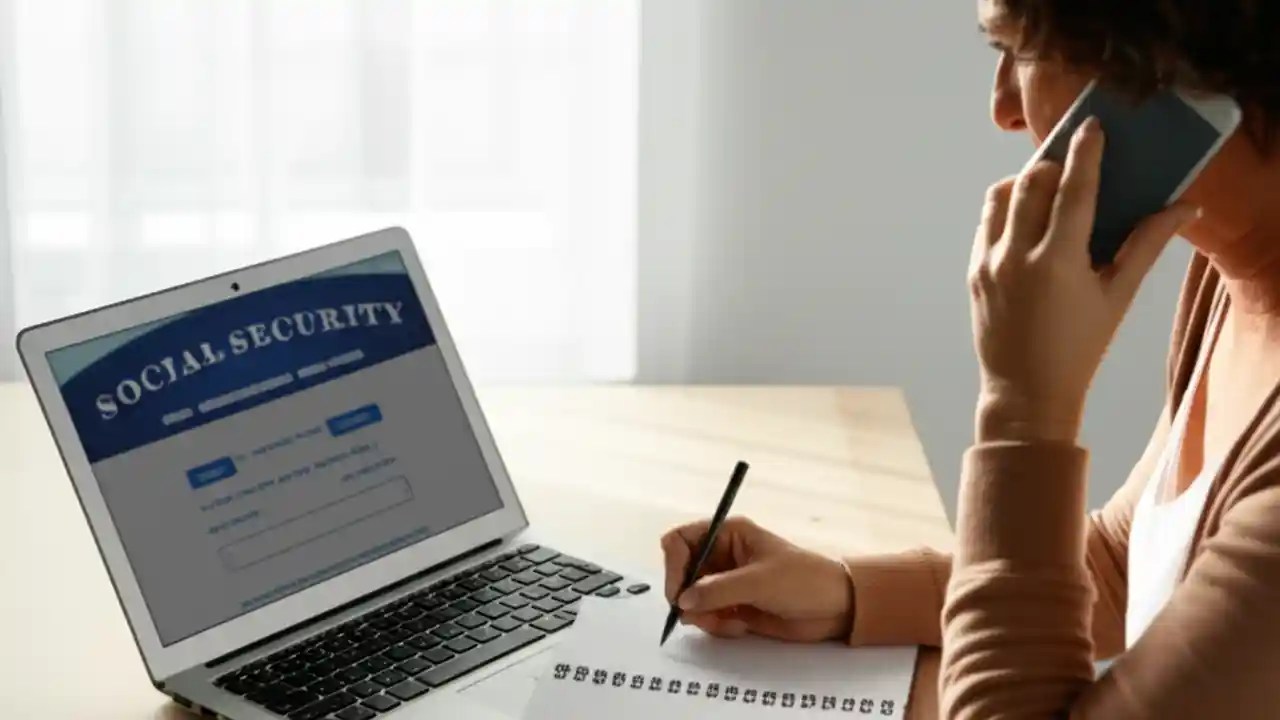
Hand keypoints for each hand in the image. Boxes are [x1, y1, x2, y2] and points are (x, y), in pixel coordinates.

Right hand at [660, 516, 853, 641]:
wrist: (836, 608)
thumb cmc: (803, 581)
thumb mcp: (759, 582)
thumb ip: (717, 590)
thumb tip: (682, 601)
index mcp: (728, 534)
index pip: (680, 541)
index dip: (673, 565)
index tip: (679, 593)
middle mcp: (722, 555)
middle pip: (681, 573)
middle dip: (687, 598)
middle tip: (699, 617)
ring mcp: (727, 582)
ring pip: (692, 599)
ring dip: (704, 616)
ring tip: (729, 624)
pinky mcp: (734, 605)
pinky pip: (707, 616)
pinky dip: (716, 625)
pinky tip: (740, 628)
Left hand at [968, 117, 1199, 442]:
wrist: (1025, 391)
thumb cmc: (1080, 346)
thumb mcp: (1117, 297)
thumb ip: (1145, 246)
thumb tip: (1182, 208)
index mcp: (1056, 262)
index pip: (1072, 191)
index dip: (1083, 154)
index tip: (1090, 126)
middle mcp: (1015, 256)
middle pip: (1030, 183)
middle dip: (1052, 163)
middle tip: (1071, 157)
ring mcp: (988, 263)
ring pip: (1000, 197)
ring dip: (1024, 183)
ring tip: (1046, 186)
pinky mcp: (973, 271)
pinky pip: (986, 223)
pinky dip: (1006, 209)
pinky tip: (1026, 214)